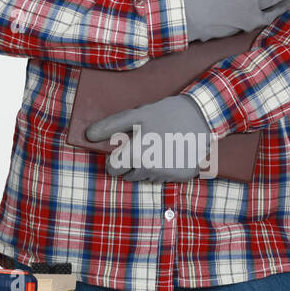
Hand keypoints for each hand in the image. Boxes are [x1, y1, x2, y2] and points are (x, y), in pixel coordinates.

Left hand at [85, 94, 211, 181]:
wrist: (201, 116)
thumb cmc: (165, 113)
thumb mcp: (135, 115)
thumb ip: (110, 126)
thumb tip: (88, 135)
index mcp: (137, 155)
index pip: (113, 169)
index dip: (113, 161)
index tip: (120, 152)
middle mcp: (151, 170)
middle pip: (129, 176)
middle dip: (130, 164)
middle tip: (142, 146)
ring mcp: (168, 175)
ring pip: (147, 177)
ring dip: (148, 167)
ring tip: (158, 146)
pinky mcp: (183, 177)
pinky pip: (166, 177)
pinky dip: (165, 168)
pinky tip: (171, 152)